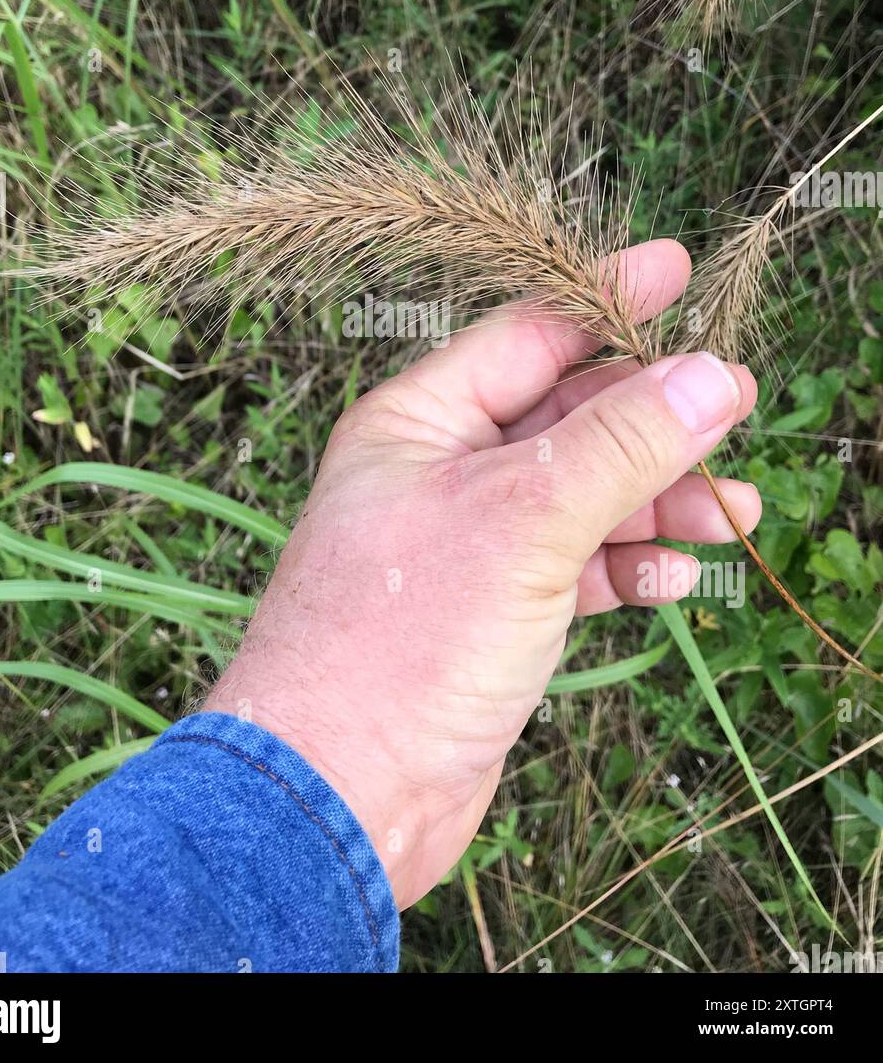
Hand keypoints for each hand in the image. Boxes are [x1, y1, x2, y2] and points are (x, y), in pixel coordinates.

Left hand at [205, 239, 759, 907]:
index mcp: (419, 420)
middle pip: (567, 418)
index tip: (679, 271)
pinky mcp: (489, 616)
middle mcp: (438, 473)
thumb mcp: (523, 520)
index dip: (605, 301)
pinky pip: (574, 569)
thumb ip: (621, 443)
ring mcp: (464, 547)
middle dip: (652, 419)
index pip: (527, 335)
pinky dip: (624, 568)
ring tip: (734, 516)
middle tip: (734, 414)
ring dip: (657, 501)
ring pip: (580, 498)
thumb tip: (711, 376)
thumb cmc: (399, 639)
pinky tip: (671, 580)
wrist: (333, 797)